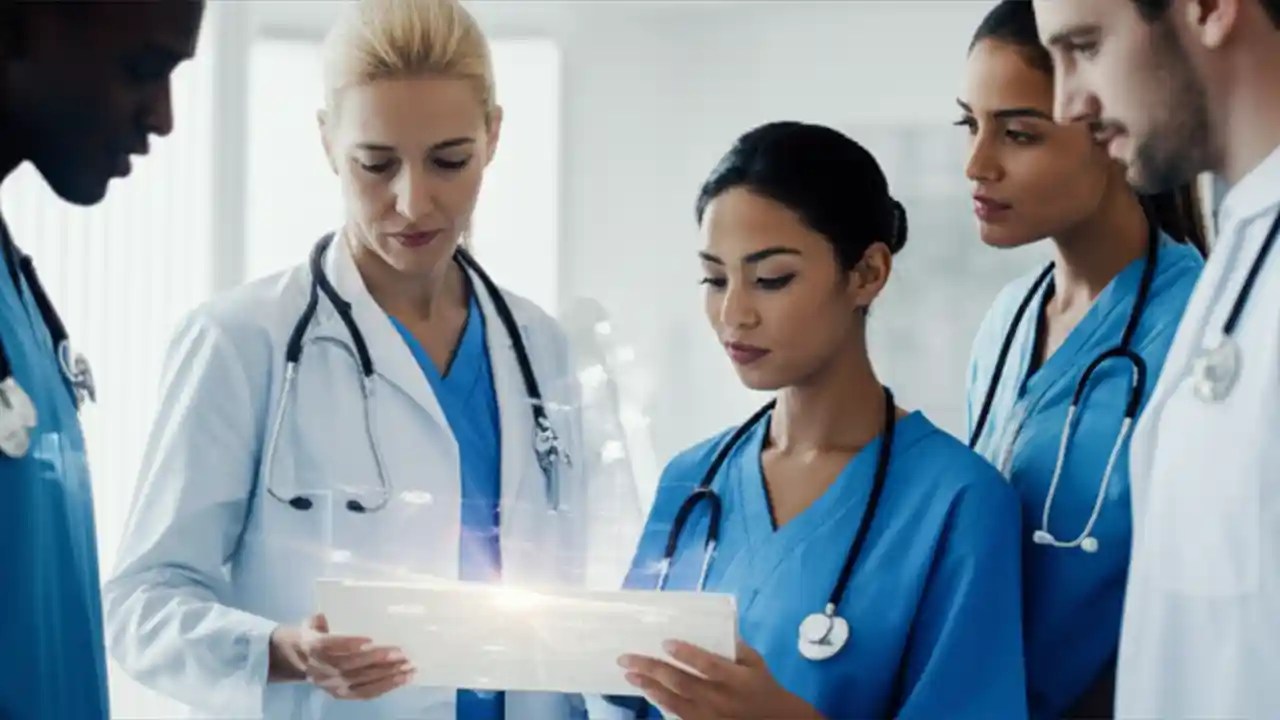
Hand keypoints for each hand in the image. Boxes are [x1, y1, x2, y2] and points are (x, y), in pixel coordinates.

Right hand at [270, 614, 414, 699]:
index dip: (350, 643)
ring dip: (387, 675)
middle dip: (378, 660)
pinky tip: (402, 680)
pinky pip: (365, 694)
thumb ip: (323, 617)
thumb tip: (334, 612)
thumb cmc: (313, 633)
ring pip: (362, 681)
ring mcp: (332, 684)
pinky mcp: (341, 695)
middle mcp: (322, 668)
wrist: (296, 659)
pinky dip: (385, 687)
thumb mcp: (312, 621)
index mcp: (314, 646)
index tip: (370, 639)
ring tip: (409, 668)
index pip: (331, 645)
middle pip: (352, 665)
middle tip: (401, 653)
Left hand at [619, 639, 822, 719]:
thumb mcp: (755, 662)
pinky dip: (660, 701)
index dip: (686, 655)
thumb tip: (715, 625)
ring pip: (674, 700)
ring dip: (649, 686)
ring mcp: (709, 716)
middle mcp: (720, 698)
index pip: (708, 666)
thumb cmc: (763, 686)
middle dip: (652, 669)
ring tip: (629, 674)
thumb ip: (735, 646)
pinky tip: (647, 690)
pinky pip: (677, 714)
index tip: (665, 642)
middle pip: (682, 683)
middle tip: (627, 658)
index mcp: (735, 679)